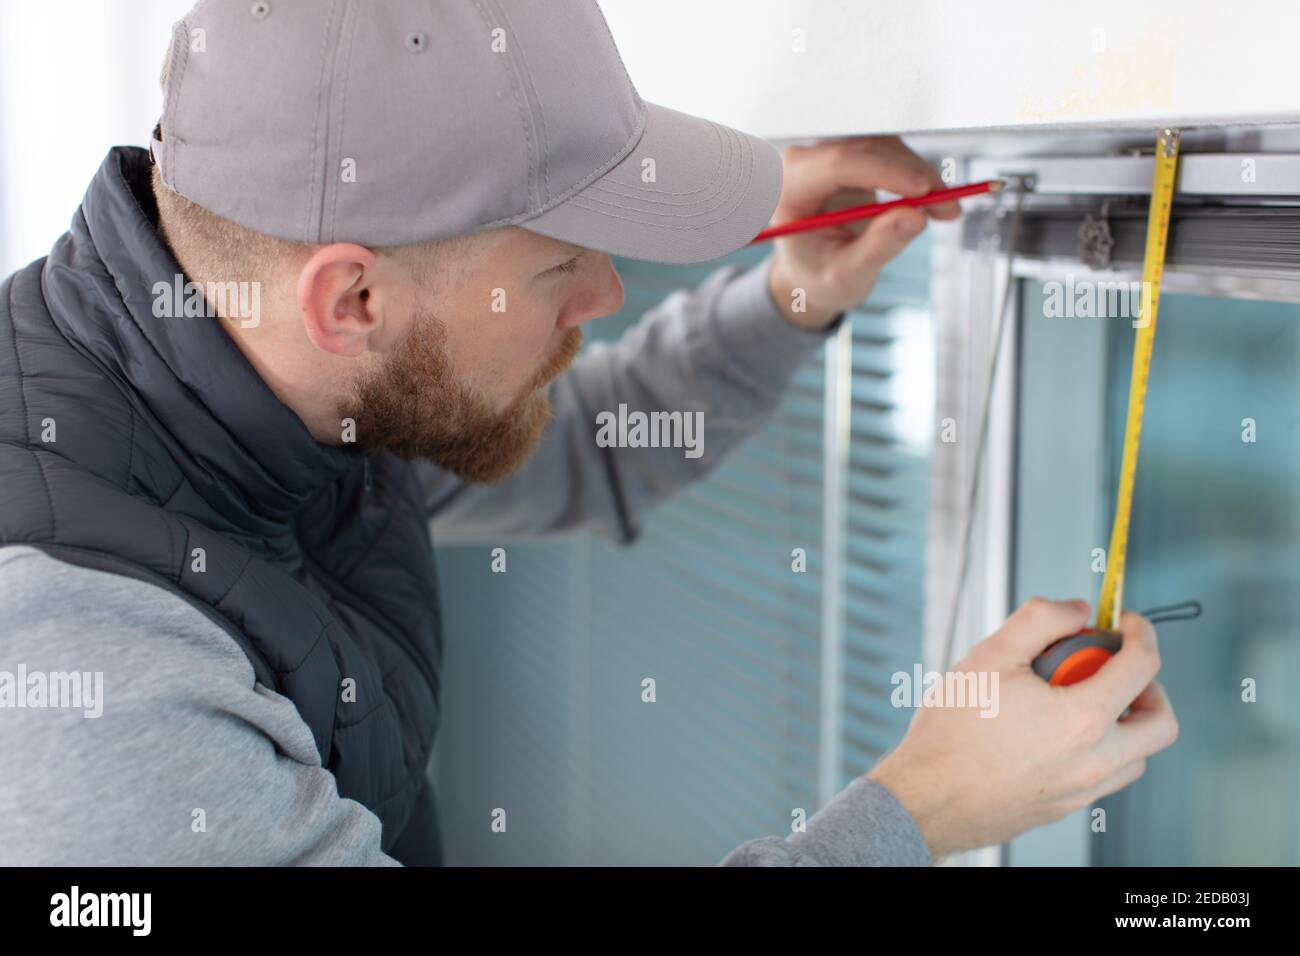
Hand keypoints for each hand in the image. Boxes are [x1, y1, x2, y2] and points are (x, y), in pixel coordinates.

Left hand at [765, 136, 959, 329]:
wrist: (811, 273)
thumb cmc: (818, 276)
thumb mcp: (846, 275)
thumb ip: (877, 247)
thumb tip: (915, 216)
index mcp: (787, 190)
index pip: (837, 164)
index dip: (885, 171)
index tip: (923, 190)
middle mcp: (803, 163)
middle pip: (865, 149)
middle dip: (913, 174)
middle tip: (948, 205)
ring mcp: (826, 155)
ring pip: (884, 146)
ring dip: (920, 173)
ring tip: (945, 210)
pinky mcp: (849, 155)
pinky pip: (889, 152)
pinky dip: (915, 173)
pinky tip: (933, 200)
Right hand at [868, 598, 1178, 859]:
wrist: (925, 799)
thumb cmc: (952, 734)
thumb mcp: (991, 655)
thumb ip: (1040, 620)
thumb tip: (1076, 610)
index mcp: (1083, 719)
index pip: (1143, 666)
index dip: (1141, 632)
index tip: (1126, 622)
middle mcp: (1094, 761)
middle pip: (1161, 723)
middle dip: (1148, 686)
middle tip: (1112, 668)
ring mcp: (1082, 790)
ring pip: (1138, 755)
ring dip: (1125, 720)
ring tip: (1079, 699)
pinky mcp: (1064, 807)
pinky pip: (1106, 776)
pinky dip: (1100, 747)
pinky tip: (1054, 730)